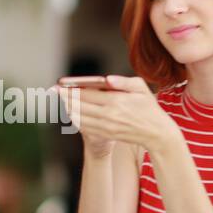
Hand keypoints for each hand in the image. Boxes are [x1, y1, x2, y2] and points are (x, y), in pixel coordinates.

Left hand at [58, 75, 180, 155]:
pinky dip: (77, 120)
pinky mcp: (107, 134)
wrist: (156, 133)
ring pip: (81, 117)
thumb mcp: (140, 88)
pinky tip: (72, 114)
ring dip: (69, 109)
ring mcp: (107, 126)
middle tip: (55, 92)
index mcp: (116, 100)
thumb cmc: (149, 106)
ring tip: (62, 101)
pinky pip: (86, 127)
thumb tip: (107, 79)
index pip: (88, 94)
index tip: (60, 85)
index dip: (71, 89)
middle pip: (80, 105)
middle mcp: (109, 114)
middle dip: (66, 98)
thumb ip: (123, 81)